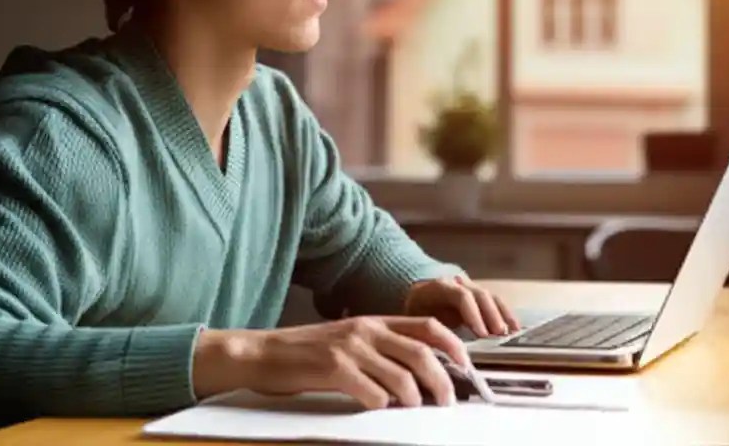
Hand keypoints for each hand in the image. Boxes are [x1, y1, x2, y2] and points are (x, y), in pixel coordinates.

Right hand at [191, 316, 468, 408]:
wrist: (262, 354)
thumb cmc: (304, 352)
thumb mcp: (348, 340)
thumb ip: (379, 349)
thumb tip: (415, 374)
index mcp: (373, 321)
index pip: (426, 326)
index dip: (453, 344)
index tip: (466, 364)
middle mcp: (366, 330)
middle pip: (421, 352)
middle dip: (442, 379)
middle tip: (447, 399)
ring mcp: (350, 348)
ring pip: (402, 374)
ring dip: (415, 397)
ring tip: (414, 407)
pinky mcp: (333, 369)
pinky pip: (372, 391)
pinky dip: (383, 404)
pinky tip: (380, 407)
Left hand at [404, 275, 521, 337]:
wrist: (414, 293)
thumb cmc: (413, 311)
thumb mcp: (414, 319)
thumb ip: (427, 332)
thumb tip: (439, 354)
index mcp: (439, 287)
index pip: (461, 296)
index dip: (474, 314)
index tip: (482, 334)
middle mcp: (458, 283)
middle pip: (480, 295)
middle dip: (491, 316)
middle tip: (499, 335)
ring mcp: (470, 287)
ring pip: (490, 297)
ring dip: (502, 316)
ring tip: (510, 334)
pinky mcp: (478, 296)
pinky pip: (495, 302)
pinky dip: (505, 315)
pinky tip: (514, 328)